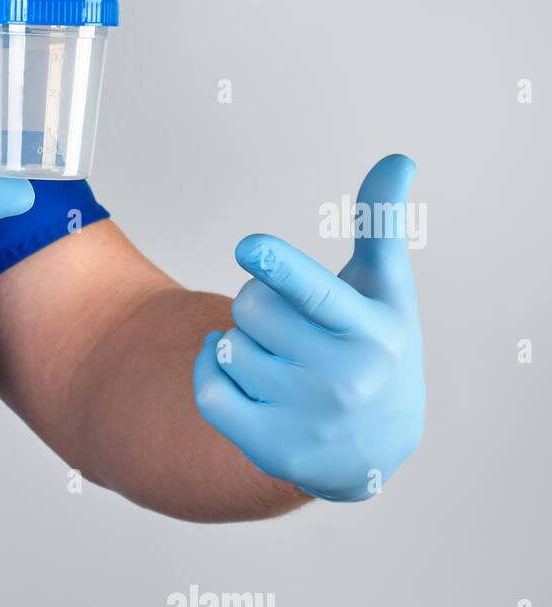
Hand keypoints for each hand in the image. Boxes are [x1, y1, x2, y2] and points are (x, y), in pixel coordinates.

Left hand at [194, 154, 424, 500]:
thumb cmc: (375, 348)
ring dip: (238, 340)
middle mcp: (346, 377)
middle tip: (282, 321)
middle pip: (253, 309)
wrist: (374, 449)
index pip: (316, 293)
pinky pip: (209, 391)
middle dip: (257, 302)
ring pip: (228, 346)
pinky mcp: (272, 448)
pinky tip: (233, 367)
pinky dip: (211, 370)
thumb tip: (397, 158)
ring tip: (272, 353)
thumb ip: (381, 225)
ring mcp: (308, 416)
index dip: (279, 267)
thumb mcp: (386, 291)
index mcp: (373, 330)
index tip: (249, 248)